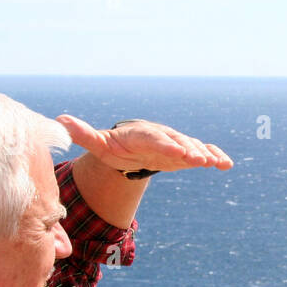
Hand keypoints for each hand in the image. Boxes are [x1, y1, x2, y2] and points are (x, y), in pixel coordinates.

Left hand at [54, 115, 233, 171]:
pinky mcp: (186, 152)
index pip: (153, 138)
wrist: (132, 146)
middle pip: (176, 142)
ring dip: (205, 153)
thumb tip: (60, 121)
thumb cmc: (114, 147)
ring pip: (193, 146)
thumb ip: (83, 134)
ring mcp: (176, 144)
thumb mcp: (98, 143)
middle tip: (199, 159)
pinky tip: (227, 165)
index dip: (165, 145)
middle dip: (188, 149)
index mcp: (140, 134)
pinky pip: (203, 152)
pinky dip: (216, 156)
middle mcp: (161, 136)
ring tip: (216, 162)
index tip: (177, 153)